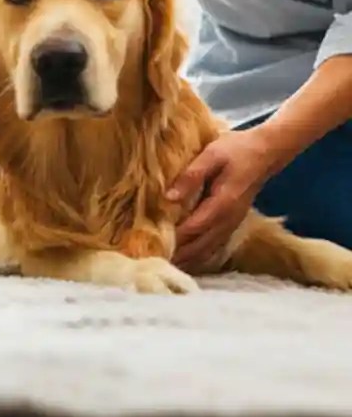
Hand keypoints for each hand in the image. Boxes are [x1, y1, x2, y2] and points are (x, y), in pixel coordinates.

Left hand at [165, 128, 285, 269]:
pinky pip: (213, 246)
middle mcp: (227, 220)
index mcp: (221, 205)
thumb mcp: (211, 155)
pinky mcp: (231, 224)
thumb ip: (191, 176)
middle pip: (198, 246)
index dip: (172, 240)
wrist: (265, 152)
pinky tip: (184, 261)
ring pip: (206, 250)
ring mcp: (231, 224)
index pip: (192, 229)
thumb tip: (169, 197)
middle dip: (176, 255)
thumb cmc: (235, 150)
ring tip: (163, 267)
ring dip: (186, 260)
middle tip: (151, 262)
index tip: (151, 247)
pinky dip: (198, 256)